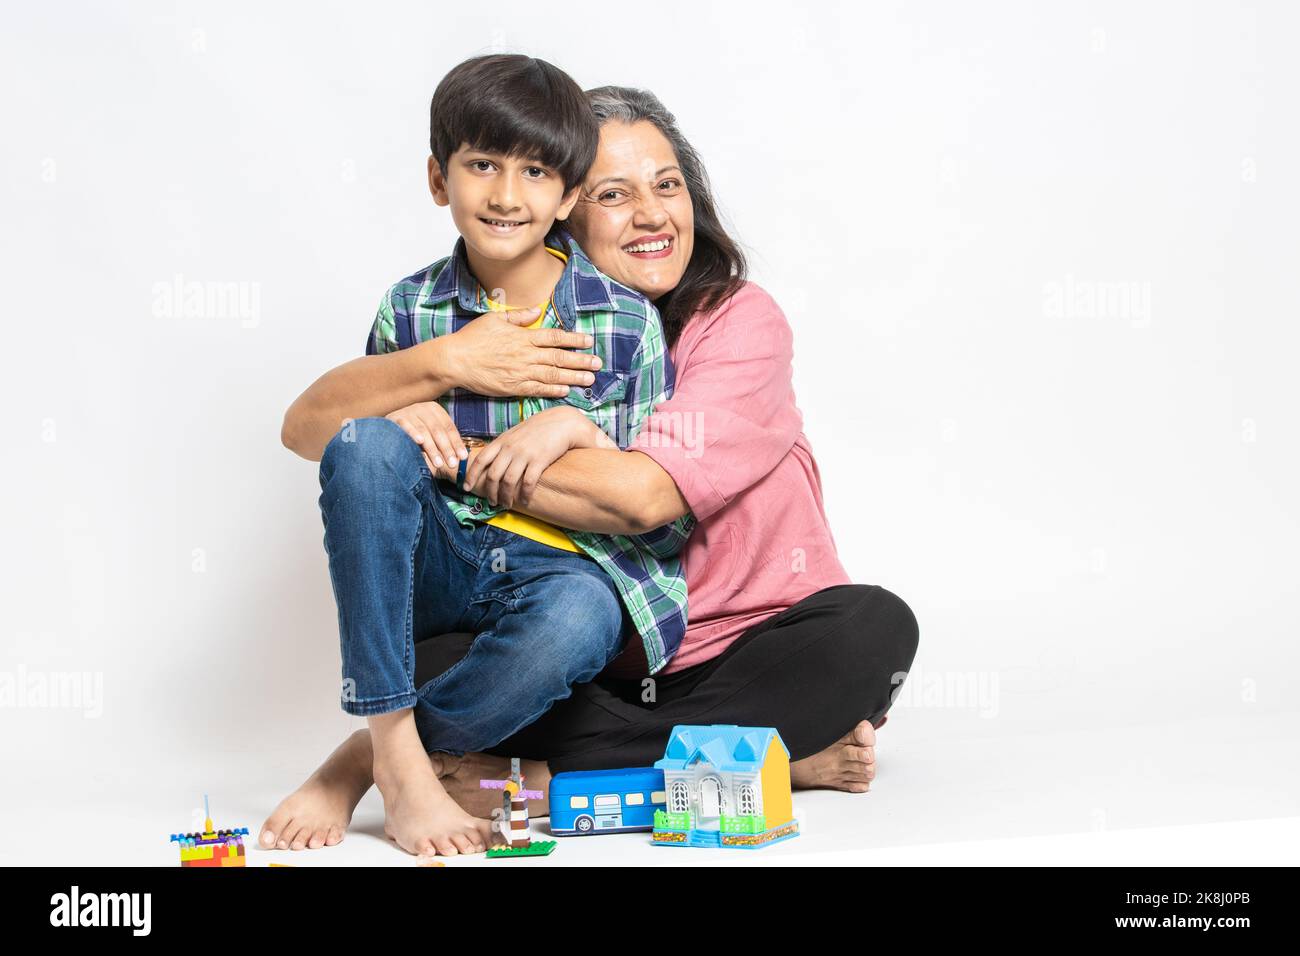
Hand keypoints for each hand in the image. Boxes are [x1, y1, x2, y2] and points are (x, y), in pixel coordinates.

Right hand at [385, 402, 465, 478]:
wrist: (388, 430)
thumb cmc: (415, 435)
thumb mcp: (431, 436)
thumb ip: (445, 443)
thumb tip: (463, 457)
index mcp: (435, 410)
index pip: (449, 428)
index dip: (457, 443)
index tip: (463, 458)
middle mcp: (423, 407)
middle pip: (438, 430)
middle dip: (446, 449)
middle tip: (452, 464)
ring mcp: (408, 411)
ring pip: (424, 431)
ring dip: (432, 448)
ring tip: (439, 463)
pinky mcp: (395, 417)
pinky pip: (406, 426)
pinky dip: (413, 433)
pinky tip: (420, 442)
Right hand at [436, 309, 603, 397]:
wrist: (455, 360)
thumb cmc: (473, 338)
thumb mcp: (495, 318)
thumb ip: (518, 316)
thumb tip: (537, 310)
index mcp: (523, 336)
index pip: (554, 337)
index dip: (574, 339)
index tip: (588, 341)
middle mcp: (525, 354)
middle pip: (559, 357)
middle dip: (581, 360)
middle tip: (598, 363)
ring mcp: (520, 372)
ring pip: (553, 375)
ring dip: (573, 377)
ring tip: (589, 379)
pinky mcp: (513, 387)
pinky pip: (538, 389)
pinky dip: (553, 390)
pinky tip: (566, 391)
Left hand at [464, 406, 615, 508]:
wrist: (562, 422)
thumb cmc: (538, 429)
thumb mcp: (515, 434)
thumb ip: (503, 446)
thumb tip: (490, 461)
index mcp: (502, 441)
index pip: (480, 460)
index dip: (471, 476)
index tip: (467, 488)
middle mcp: (510, 448)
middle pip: (493, 475)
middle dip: (490, 492)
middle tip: (491, 502)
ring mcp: (524, 454)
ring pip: (508, 482)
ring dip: (505, 497)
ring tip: (506, 504)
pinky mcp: (539, 460)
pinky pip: (528, 483)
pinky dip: (524, 495)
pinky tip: (524, 500)